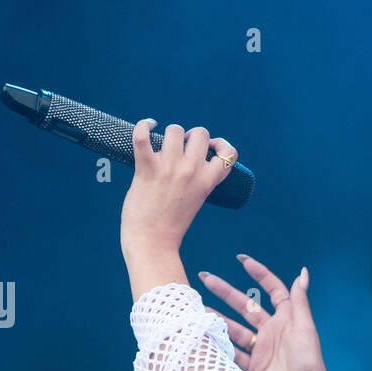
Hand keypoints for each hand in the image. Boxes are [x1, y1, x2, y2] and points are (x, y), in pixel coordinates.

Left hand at [120, 119, 235, 256]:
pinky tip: (147, 125)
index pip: (229, 154)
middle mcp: (192, 171)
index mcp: (207, 181)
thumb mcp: (195, 200)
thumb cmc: (171, 225)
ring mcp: (169, 168)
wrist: (153, 243)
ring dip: (168, 134)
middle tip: (180, 149)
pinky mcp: (147, 169)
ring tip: (161, 144)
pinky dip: (144, 126)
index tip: (209, 149)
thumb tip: (184, 156)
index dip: (220, 145)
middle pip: (200, 133)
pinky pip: (143, 136)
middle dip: (190, 136)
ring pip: (174, 130)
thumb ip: (196, 180)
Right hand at [197, 256, 341, 370]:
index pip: (272, 289)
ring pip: (234, 328)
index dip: (259, 273)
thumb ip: (299, 301)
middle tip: (204, 277)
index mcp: (287, 318)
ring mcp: (261, 348)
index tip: (241, 259)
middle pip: (245, 305)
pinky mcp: (254, 366)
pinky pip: (233, 352)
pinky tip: (205, 335)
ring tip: (196, 307)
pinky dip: (220, 344)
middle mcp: (272, 330)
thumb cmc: (309, 361)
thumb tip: (302, 272)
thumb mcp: (305, 327)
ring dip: (217, 317)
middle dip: (225, 291)